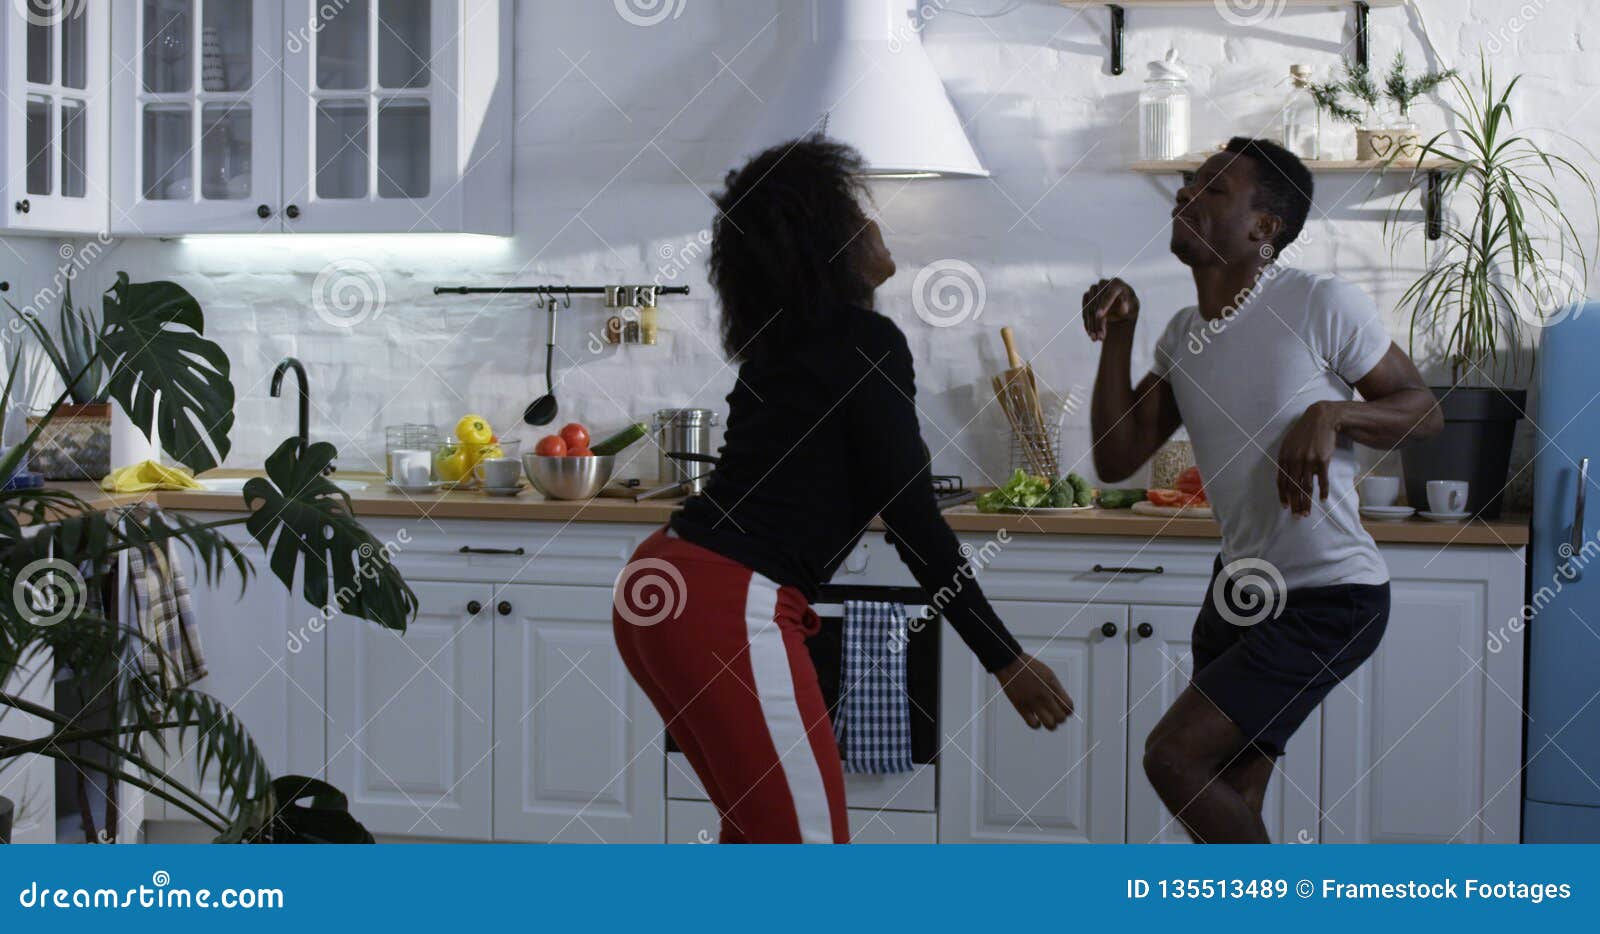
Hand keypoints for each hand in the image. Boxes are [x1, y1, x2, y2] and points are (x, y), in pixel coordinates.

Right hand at [996, 653, 1074, 729]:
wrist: (1010, 663)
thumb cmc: (1030, 667)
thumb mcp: (1048, 674)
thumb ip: (1056, 689)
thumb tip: (1063, 704)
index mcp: (1052, 685)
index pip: (1068, 706)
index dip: (1068, 710)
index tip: (1063, 709)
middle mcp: (1044, 694)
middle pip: (1061, 718)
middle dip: (1060, 718)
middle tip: (1055, 714)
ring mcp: (1033, 702)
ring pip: (1050, 724)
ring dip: (1051, 724)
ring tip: (1047, 719)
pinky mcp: (1021, 706)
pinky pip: (1033, 724)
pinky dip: (1037, 724)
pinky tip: (1036, 719)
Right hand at [1082, 278, 1139, 341]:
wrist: (1121, 308)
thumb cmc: (1129, 307)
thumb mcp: (1133, 308)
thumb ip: (1128, 306)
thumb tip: (1124, 308)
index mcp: (1117, 283)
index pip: (1109, 294)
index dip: (1104, 305)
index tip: (1099, 316)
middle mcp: (1103, 284)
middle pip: (1097, 304)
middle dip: (1098, 322)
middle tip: (1100, 337)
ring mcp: (1093, 290)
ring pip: (1089, 309)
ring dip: (1091, 325)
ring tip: (1095, 339)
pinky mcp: (1087, 296)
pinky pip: (1084, 311)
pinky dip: (1087, 323)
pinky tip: (1091, 334)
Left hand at [1277, 401, 1340, 515]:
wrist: (1321, 419)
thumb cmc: (1304, 432)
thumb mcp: (1289, 443)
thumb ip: (1287, 460)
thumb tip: (1287, 477)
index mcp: (1284, 457)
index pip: (1281, 482)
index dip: (1283, 495)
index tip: (1285, 506)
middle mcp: (1294, 460)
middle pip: (1293, 487)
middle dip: (1294, 504)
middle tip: (1297, 517)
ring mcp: (1308, 461)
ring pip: (1306, 487)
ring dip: (1306, 502)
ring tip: (1307, 513)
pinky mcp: (1322, 460)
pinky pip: (1322, 480)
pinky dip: (1323, 491)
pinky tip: (1323, 499)